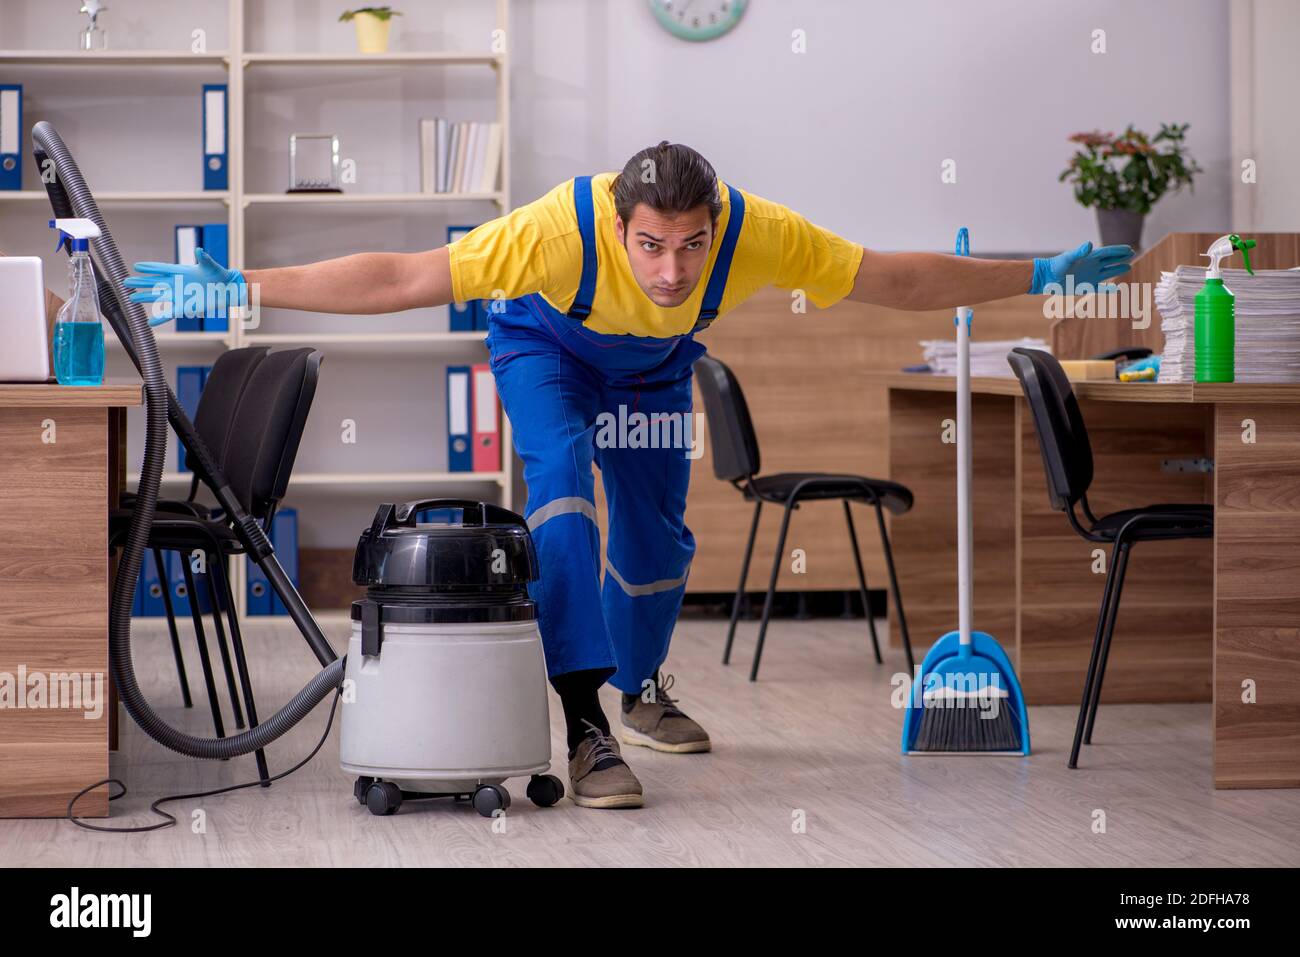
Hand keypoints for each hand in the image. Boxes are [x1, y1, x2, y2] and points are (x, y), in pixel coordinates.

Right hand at [125, 247, 244, 325]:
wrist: (227, 289)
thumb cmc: (219, 274)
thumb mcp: (212, 266)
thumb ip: (204, 259)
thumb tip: (199, 250)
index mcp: (181, 271)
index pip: (161, 268)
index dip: (149, 267)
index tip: (136, 266)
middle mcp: (177, 283)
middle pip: (154, 282)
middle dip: (140, 282)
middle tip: (125, 282)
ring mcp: (179, 295)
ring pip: (158, 296)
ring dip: (145, 298)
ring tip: (131, 298)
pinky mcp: (185, 307)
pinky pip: (170, 313)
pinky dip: (160, 317)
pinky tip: (150, 322)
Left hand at [1029, 241, 1133, 293]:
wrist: (1046, 278)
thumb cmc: (1056, 266)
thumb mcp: (1068, 258)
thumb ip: (1079, 252)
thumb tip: (1090, 244)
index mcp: (1089, 257)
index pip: (1107, 252)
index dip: (1118, 250)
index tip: (1129, 249)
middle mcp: (1091, 265)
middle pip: (1110, 260)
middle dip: (1120, 257)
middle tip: (1131, 253)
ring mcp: (1089, 276)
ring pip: (1107, 272)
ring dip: (1117, 269)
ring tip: (1128, 266)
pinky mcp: (1086, 287)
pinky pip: (1100, 288)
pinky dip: (1108, 289)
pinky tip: (1117, 289)